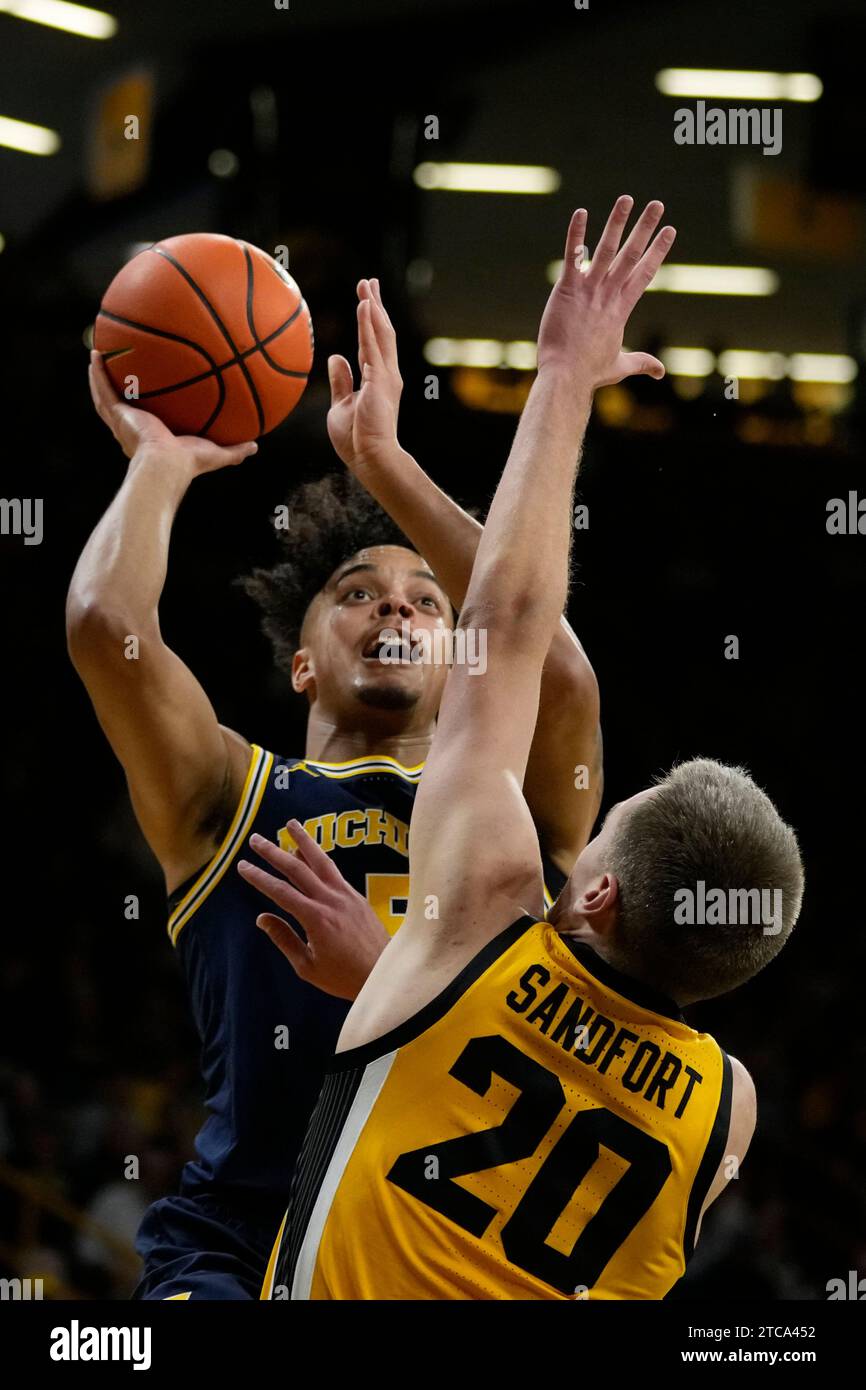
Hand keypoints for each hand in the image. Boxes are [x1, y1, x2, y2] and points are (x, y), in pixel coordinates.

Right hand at [88, 350, 257, 473]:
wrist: (166, 465)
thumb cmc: (188, 464)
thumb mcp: (216, 453)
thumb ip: (234, 450)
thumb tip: (255, 446)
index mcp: (152, 437)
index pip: (146, 418)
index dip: (142, 407)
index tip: (146, 393)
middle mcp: (133, 428)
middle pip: (121, 404)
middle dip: (118, 387)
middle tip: (116, 369)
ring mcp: (122, 421)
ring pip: (105, 395)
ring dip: (100, 376)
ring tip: (98, 356)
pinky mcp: (117, 414)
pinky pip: (103, 389)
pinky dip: (97, 373)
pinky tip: (95, 354)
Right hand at [237, 820, 389, 999]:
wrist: (384, 973)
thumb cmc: (344, 977)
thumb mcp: (307, 966)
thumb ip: (284, 939)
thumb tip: (262, 918)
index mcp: (315, 919)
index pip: (280, 892)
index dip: (259, 877)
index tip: (242, 866)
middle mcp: (331, 900)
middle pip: (297, 869)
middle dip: (273, 852)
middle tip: (254, 839)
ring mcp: (346, 895)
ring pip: (320, 861)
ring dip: (303, 840)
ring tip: (290, 823)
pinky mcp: (356, 896)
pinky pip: (333, 870)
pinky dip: (319, 857)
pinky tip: (309, 852)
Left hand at [327, 278, 402, 470]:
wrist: (370, 458)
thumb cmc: (356, 438)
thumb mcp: (342, 404)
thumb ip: (341, 380)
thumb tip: (335, 357)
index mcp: (376, 378)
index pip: (372, 342)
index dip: (369, 319)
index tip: (365, 300)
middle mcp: (385, 373)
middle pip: (381, 331)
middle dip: (375, 305)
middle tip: (369, 282)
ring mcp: (385, 375)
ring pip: (380, 333)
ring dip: (373, 307)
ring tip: (367, 285)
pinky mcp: (380, 379)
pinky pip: (373, 346)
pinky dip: (369, 324)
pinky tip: (365, 306)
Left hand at [537, 197, 675, 389]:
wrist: (566, 378)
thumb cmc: (589, 374)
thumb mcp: (620, 366)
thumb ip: (641, 362)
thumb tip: (660, 371)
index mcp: (621, 308)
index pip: (644, 273)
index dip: (657, 251)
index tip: (669, 231)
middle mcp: (608, 295)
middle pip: (631, 255)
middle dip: (645, 228)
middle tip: (657, 204)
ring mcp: (588, 290)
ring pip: (606, 250)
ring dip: (617, 222)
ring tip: (627, 199)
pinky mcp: (566, 290)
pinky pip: (572, 256)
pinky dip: (576, 234)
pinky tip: (581, 212)